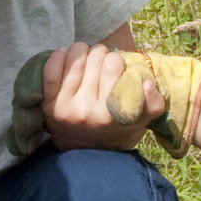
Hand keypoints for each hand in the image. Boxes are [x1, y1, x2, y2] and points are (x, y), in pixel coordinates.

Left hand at [10, 44, 200, 156]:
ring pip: (74, 58)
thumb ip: (153, 104)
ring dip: (81, 51)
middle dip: (99, 54)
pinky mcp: (47, 104)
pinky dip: (58, 56)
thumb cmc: (113, 125)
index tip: (114, 65)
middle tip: (98, 62)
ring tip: (84, 58)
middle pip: (94, 58)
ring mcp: (64, 108)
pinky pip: (50, 69)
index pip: (113, 65)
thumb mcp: (139, 120)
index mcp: (111, 113)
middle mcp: (86, 111)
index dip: (115, 59)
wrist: (82, 148)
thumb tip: (147, 84)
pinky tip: (65, 56)